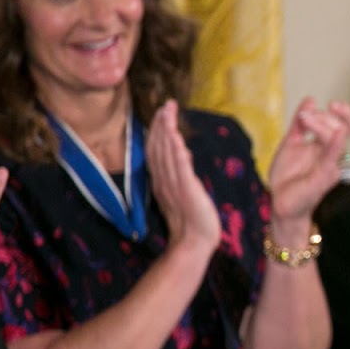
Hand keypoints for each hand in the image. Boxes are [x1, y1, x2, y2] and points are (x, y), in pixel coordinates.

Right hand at [148, 101, 220, 253]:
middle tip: (165, 105)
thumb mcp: (181, 196)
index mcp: (162, 182)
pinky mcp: (186, 190)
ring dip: (166, 131)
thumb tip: (180, 161)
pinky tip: (176, 136)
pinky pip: (180, 167)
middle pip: (158, 148)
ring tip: (167, 112)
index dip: (157, 132)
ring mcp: (174, 185)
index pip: (156, 152)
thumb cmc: (191, 223)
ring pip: (166, 153)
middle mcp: (164, 181)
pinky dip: (176, 151)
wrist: (194, 243)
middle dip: (160, 125)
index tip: (161, 114)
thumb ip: (178, 179)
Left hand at [267, 99, 349, 231]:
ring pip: (338, 137)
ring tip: (304, 120)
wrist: (279, 203)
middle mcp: (333, 155)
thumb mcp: (291, 143)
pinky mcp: (324, 176)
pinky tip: (336, 134)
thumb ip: (300, 124)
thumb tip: (310, 100)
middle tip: (305, 116)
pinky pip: (334, 157)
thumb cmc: (287, 178)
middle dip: (324, 116)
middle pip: (343, 127)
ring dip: (322, 124)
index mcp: (327, 147)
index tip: (331, 103)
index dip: (344, 112)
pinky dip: (336, 144)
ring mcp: (331, 165)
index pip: (347, 125)